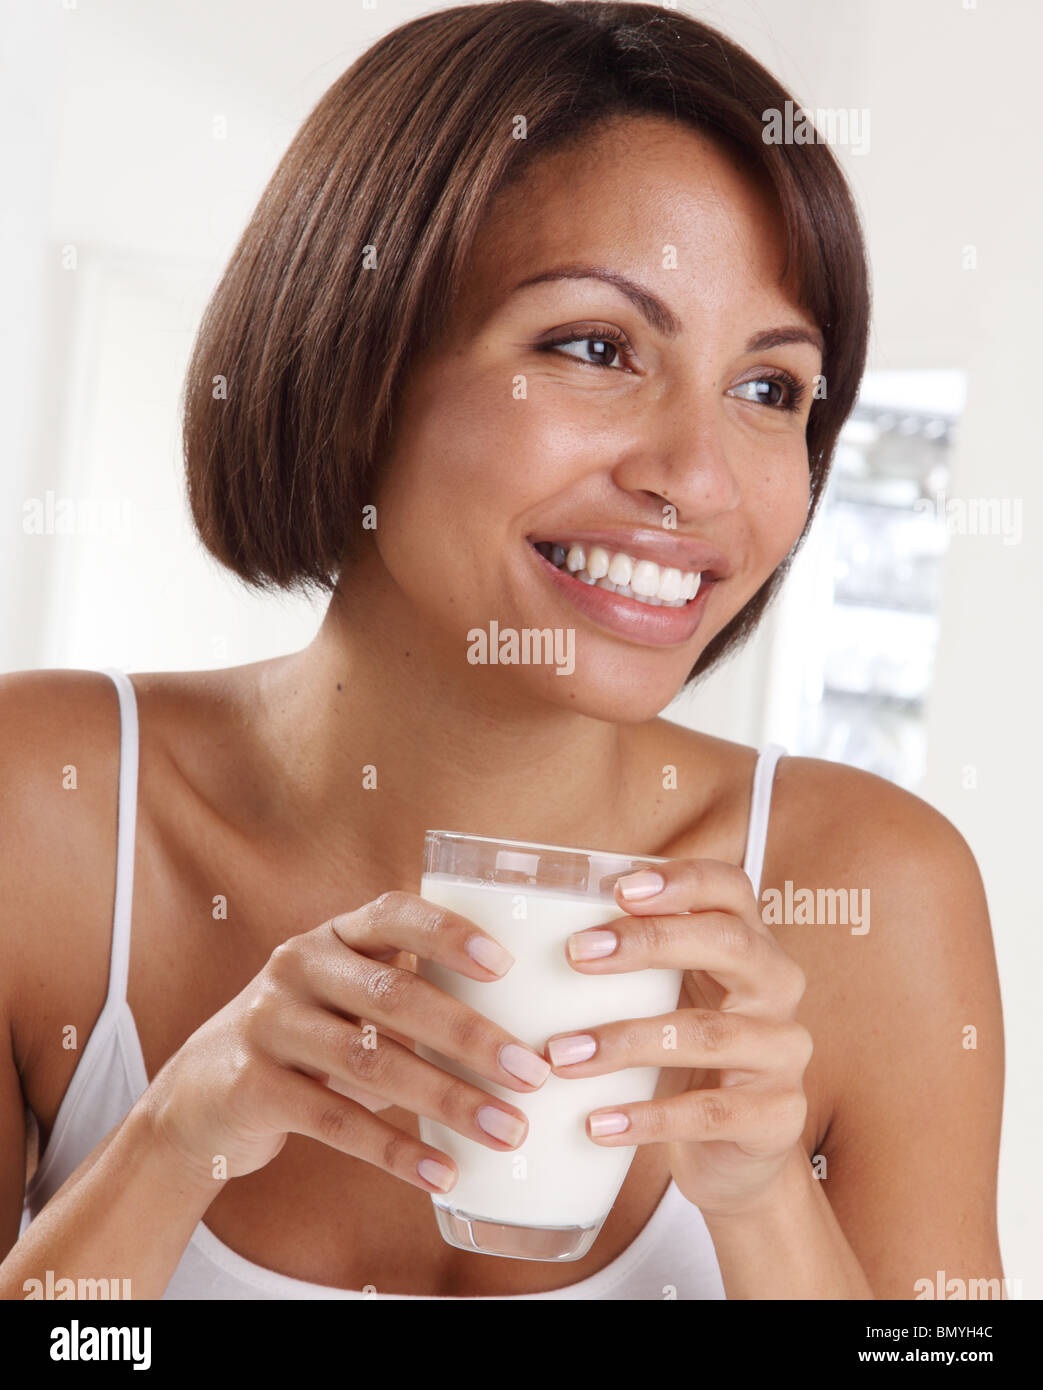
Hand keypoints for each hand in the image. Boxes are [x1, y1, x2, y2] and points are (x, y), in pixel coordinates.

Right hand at [142, 891, 549, 1192]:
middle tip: (533, 1072)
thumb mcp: (347, 999)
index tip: (507, 964)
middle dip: (470, 1036)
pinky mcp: (253, 1085)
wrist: (201, 1096)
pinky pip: (336, 1121)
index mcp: (334, 935)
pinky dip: (396, 1151)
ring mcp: (270, 1023)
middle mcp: (298, 966)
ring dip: (447, 1099)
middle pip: (394, 995)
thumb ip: (411, 996)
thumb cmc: (310, 1040)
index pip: (393, 913)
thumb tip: (526, 1028)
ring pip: (371, 1061)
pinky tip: (444, 1173)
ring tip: (508, 1129)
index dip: (449, 932)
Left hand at [544, 859, 812, 1217]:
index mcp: (749, 943)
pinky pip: (708, 1112)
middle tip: (576, 953)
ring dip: (625, 1042)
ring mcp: (784, 1052)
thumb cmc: (682, 1055)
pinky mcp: (777, 1115)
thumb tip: (538, 921)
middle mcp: (778, 987)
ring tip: (560, 1056)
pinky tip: (596, 1124)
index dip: (683, 881)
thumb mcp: (668, 995)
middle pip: (728, 944)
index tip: (620, 889)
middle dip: (650, 943)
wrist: (730, 1151)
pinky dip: (646, 1117)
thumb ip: (633, 958)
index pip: (731, 889)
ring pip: (706, 1033)